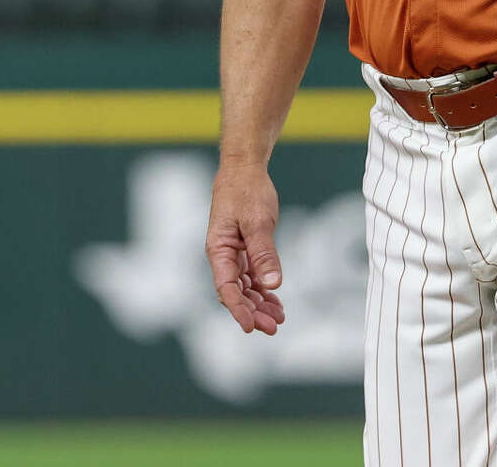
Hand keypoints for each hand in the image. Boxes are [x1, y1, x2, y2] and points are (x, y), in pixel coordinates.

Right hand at [206, 163, 287, 334]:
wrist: (244, 169)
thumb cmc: (245, 190)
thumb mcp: (257, 222)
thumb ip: (264, 253)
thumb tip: (272, 284)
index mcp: (218, 249)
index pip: (225, 288)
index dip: (237, 309)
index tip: (251, 326)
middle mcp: (223, 255)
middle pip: (235, 292)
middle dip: (253, 312)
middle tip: (273, 327)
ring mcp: (234, 253)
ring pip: (244, 287)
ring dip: (259, 304)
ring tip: (278, 318)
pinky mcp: (245, 249)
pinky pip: (252, 276)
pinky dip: (263, 289)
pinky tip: (275, 301)